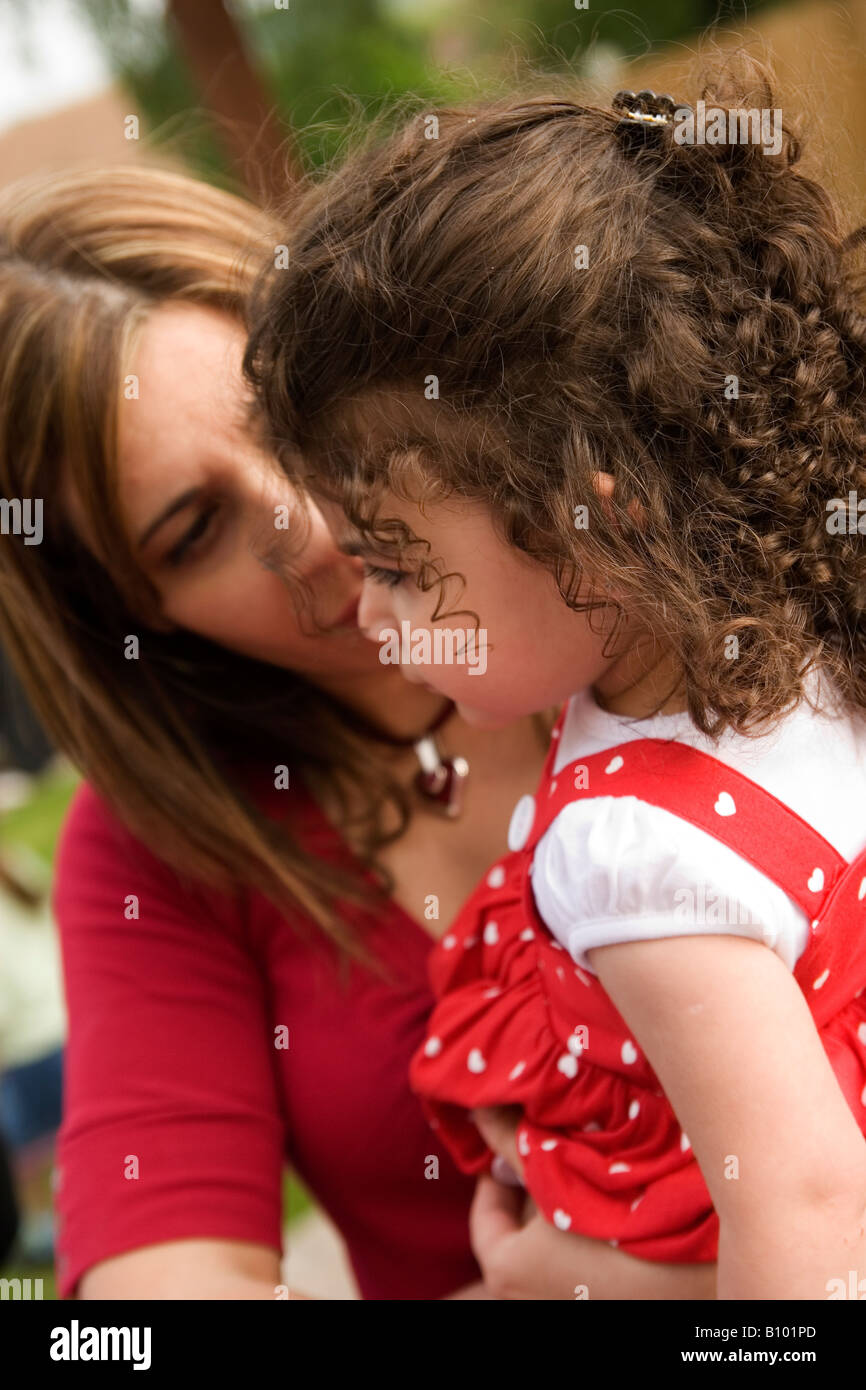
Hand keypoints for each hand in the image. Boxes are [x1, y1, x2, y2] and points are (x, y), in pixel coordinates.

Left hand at [470, 1105, 717, 1299]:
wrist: (709, 1260)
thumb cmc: (625, 1215)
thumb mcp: (560, 1167)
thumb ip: (512, 1140)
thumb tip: (479, 1107)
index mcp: (508, 1276)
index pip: (485, 1219)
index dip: (496, 1173)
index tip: (513, 1144)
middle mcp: (534, 1303)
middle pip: (523, 1235)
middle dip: (536, 1187)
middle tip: (556, 1147)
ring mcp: (577, 1308)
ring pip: (557, 1249)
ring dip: (567, 1208)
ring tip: (591, 1170)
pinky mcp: (616, 1304)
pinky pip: (589, 1266)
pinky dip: (594, 1234)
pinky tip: (619, 1204)